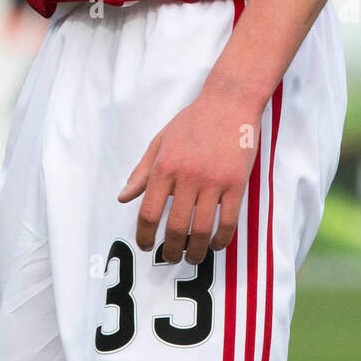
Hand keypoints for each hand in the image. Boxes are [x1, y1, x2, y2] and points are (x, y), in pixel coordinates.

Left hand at [117, 81, 263, 264]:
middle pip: (175, 226)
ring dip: (195, 251)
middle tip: (169, 257)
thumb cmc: (192, 121)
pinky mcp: (236, 183)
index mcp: (165, 166)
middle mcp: (187, 176)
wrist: (229, 102)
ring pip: (202, 229)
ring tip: (192, 257)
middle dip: (170, 250)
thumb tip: (123, 198)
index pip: (149, 212)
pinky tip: (215, 244)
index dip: (144, 235)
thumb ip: (141, 172)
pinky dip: (221, 239)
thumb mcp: (160, 142)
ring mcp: (213, 181)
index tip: (146, 246)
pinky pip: (228, 221)